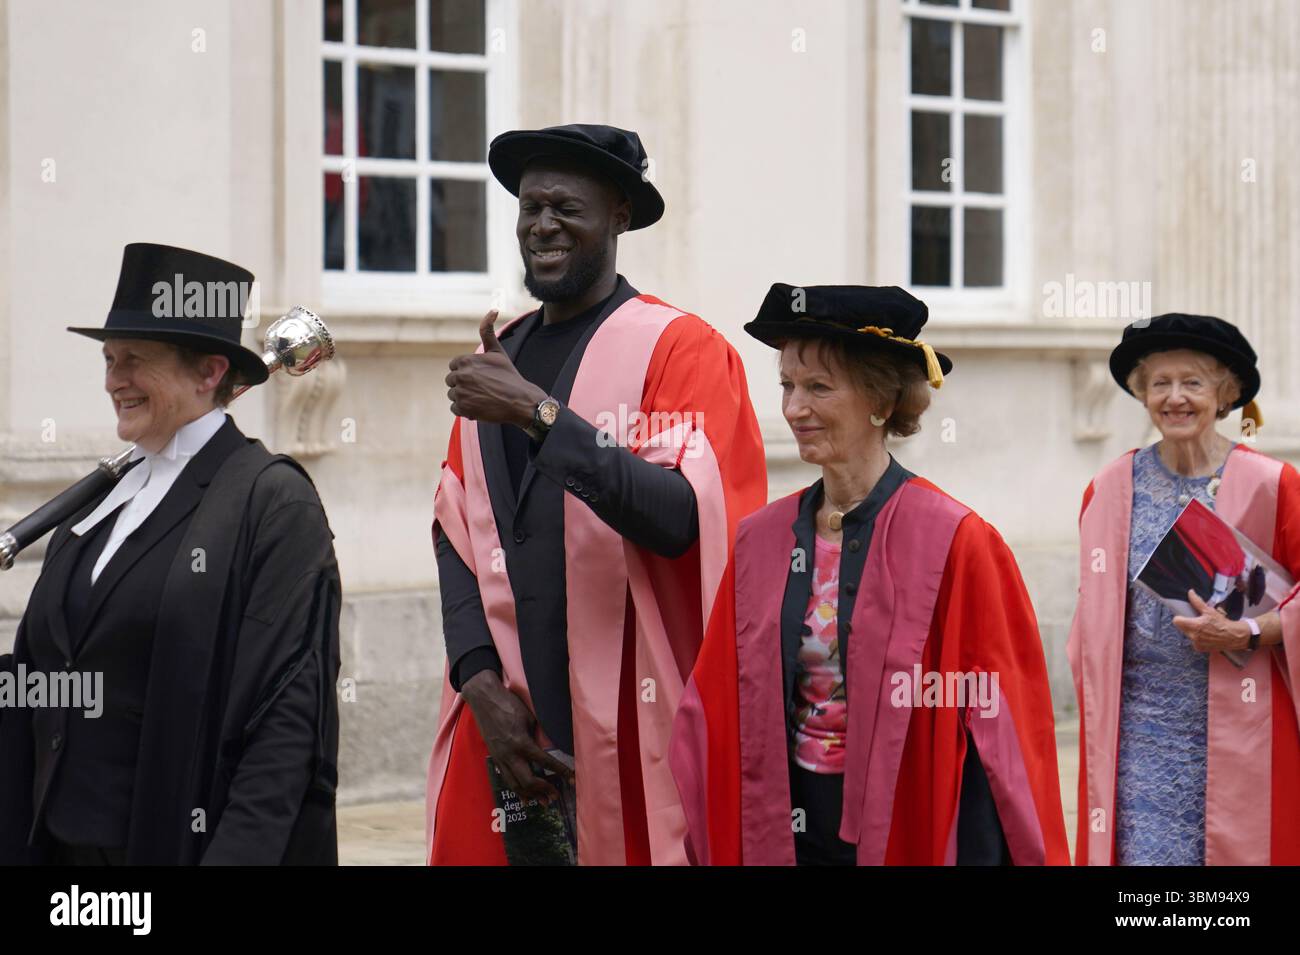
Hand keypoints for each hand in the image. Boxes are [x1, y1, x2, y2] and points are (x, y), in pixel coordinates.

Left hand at [445, 311, 546, 426]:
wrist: (521, 401)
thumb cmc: (509, 376)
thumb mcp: (498, 352)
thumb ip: (488, 331)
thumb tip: (493, 309)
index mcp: (465, 361)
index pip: (454, 366)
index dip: (467, 372)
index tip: (480, 376)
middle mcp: (460, 376)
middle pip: (452, 381)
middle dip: (464, 384)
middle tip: (483, 388)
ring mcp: (461, 393)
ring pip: (453, 395)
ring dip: (465, 397)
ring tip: (483, 397)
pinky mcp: (463, 409)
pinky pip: (455, 409)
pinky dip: (465, 409)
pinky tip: (480, 406)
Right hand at [461, 669, 573, 802]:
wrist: (484, 699)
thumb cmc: (509, 704)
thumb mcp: (529, 718)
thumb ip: (536, 736)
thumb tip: (546, 748)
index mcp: (522, 743)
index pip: (545, 762)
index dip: (560, 771)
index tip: (572, 779)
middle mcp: (510, 754)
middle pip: (528, 781)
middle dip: (543, 790)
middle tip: (555, 797)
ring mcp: (500, 758)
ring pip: (514, 784)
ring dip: (529, 795)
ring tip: (542, 803)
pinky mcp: (494, 757)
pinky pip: (506, 778)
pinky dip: (516, 789)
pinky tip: (523, 797)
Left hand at [1172, 589, 1251, 652]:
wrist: (1233, 636)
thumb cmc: (1221, 623)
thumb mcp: (1209, 610)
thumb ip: (1197, 602)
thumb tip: (1190, 592)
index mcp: (1194, 626)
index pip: (1176, 621)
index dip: (1180, 617)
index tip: (1186, 616)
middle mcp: (1193, 636)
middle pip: (1182, 628)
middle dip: (1188, 624)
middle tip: (1198, 621)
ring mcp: (1196, 643)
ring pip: (1188, 634)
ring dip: (1193, 631)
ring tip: (1204, 628)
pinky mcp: (1200, 649)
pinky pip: (1194, 642)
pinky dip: (1198, 639)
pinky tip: (1206, 635)